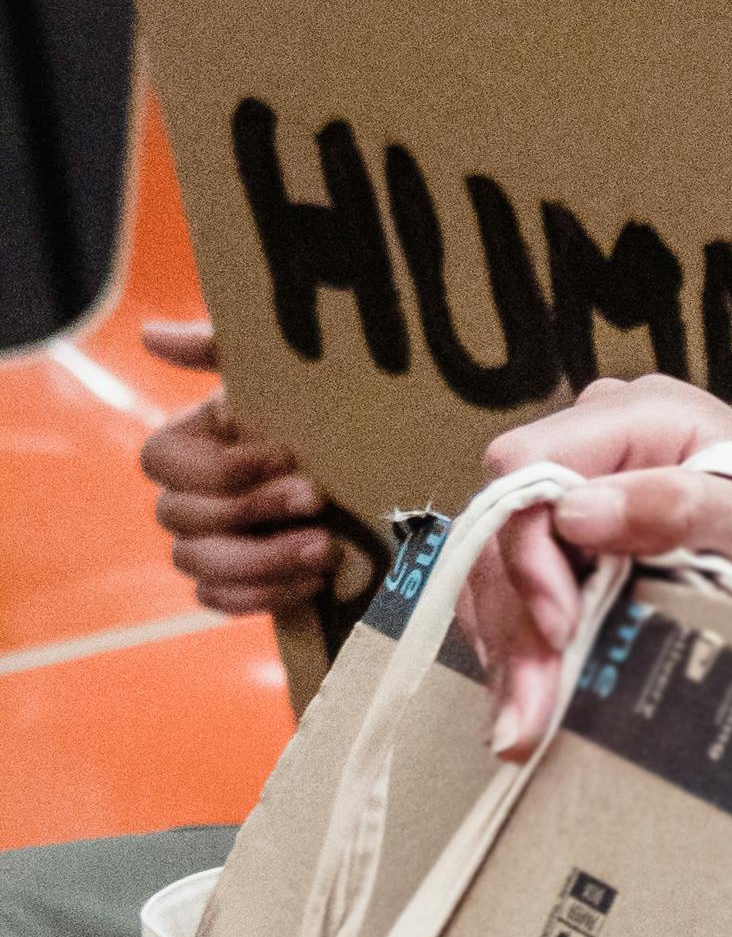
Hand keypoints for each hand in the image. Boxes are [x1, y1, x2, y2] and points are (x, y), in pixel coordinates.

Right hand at [134, 317, 332, 615]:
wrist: (374, 475)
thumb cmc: (318, 414)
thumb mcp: (279, 374)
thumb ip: (218, 349)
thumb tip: (150, 335)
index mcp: (188, 444)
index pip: (160, 461)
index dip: (218, 465)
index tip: (286, 454)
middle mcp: (185, 497)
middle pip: (181, 517)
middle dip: (251, 510)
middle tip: (317, 500)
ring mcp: (205, 546)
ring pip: (197, 563)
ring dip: (261, 559)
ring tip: (324, 549)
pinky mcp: (236, 585)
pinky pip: (219, 601)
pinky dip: (261, 596)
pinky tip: (313, 583)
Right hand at [472, 380, 731, 752]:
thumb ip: (680, 507)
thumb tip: (578, 512)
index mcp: (643, 416)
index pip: (530, 465)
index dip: (528, 548)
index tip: (560, 627)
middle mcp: (602, 447)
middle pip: (506, 525)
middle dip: (516, 618)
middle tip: (533, 707)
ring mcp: (588, 497)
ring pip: (502, 568)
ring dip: (509, 648)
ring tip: (524, 726)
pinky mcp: (584, 551)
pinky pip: (521, 596)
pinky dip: (521, 650)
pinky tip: (533, 701)